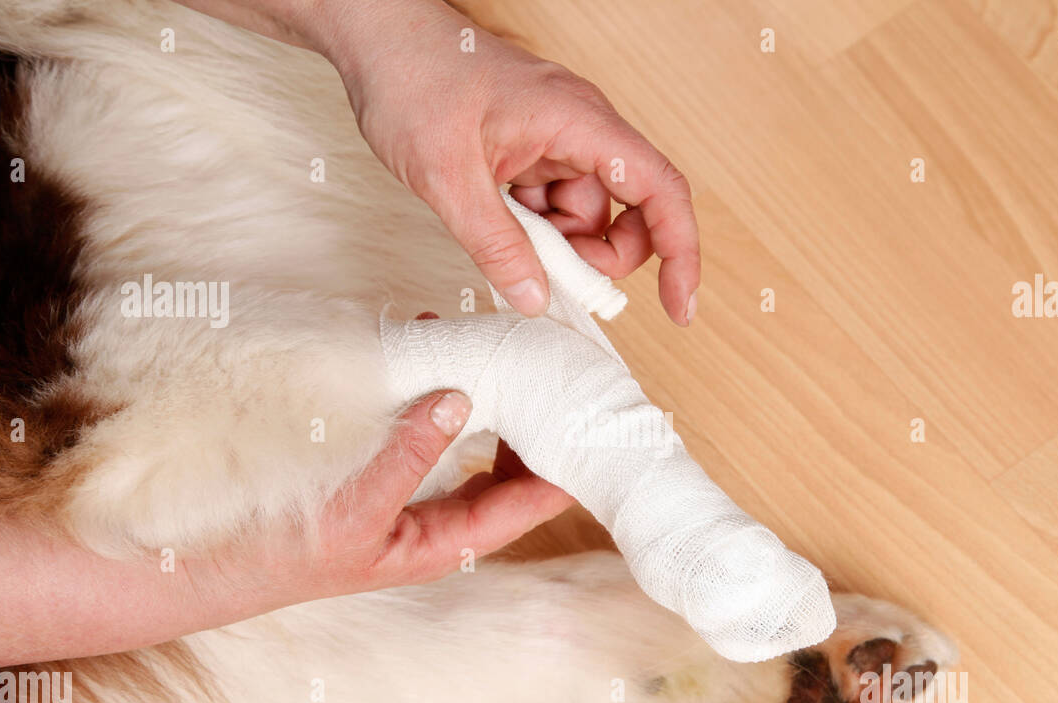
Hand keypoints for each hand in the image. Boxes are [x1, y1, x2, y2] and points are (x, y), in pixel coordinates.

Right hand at [202, 386, 572, 611]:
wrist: (204, 569)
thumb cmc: (282, 556)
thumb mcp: (354, 509)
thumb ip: (407, 456)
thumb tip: (458, 402)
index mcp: (443, 546)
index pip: (526, 505)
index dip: (563, 465)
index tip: (589, 418)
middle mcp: (437, 525)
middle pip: (511, 474)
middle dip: (535, 426)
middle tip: (555, 374)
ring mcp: (411, 500)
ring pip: (473, 449)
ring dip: (489, 403)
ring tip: (502, 354)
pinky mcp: (383, 477)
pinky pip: (429, 434)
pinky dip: (438, 397)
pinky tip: (439, 361)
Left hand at [320, 0, 700, 323]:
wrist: (377, 40)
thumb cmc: (413, 80)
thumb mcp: (448, 177)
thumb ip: (495, 245)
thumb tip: (535, 299)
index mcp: (578, 121)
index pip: (659, 189)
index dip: (679, 251)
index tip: (679, 306)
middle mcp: (580, 128)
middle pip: (629, 211)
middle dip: (598, 255)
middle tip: (548, 274)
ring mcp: (558, 139)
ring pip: (584, 215)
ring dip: (553, 242)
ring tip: (499, 231)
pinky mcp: (534, 150)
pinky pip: (553, 204)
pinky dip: (531, 226)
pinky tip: (491, 215)